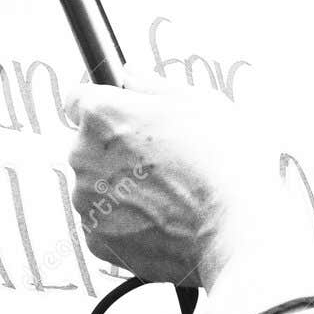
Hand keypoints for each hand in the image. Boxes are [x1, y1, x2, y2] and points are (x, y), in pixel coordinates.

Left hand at [67, 71, 279, 290]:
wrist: (236, 230)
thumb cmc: (224, 163)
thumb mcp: (198, 102)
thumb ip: (151, 84)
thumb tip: (130, 75)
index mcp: (102, 115)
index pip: (78, 100)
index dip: (104, 106)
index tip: (120, 117)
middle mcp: (83, 156)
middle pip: (89, 146)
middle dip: (116, 150)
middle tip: (163, 161)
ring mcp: (86, 201)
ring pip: (97, 186)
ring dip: (122, 188)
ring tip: (169, 195)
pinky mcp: (97, 238)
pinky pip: (106, 223)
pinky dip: (127, 223)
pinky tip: (163, 220)